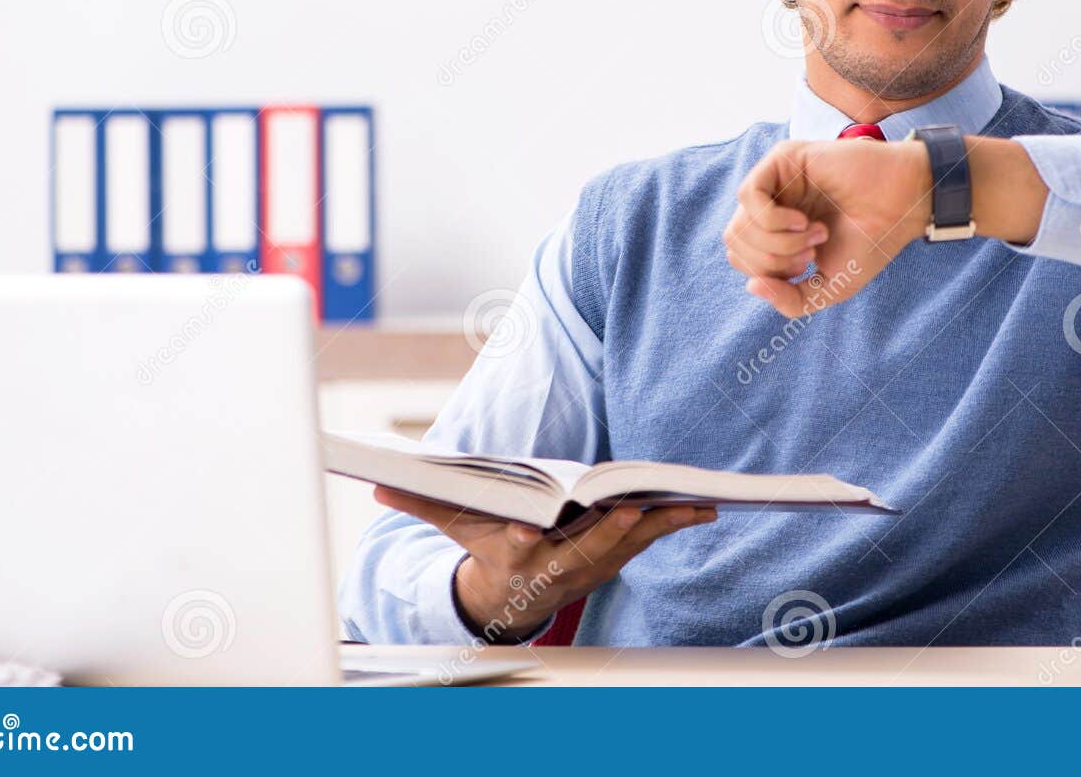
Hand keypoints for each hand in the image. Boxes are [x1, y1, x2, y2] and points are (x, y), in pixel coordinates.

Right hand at [374, 487, 716, 641]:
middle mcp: (557, 565)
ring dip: (654, 526)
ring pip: (625, 546)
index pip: (521, 549)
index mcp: (516, 555)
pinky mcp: (614, 556)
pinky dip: (675, 523)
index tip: (532, 530)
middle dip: (608, 532)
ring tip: (684, 502)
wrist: (512, 598)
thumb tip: (375, 482)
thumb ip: (420, 501)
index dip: (526, 539)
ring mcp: (590, 565)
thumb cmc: (484, 547)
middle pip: (586, 550)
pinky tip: (705, 507)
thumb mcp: (452, 525)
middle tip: (628, 511)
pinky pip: (648, 540)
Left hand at [724, 137, 931, 316]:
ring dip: (778, 242)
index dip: (770, 272)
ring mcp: (775, 180)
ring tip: (816, 234)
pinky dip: (773, 221)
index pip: (742, 258)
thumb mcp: (829, 286)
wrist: (902, 205)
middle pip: (735, 243)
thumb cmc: (870, 241)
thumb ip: (791, 300)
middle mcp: (771, 204)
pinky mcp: (782, 158)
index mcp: (776, 231)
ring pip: (739, 223)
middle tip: (812, 251)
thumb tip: (751, 286)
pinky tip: (804, 221)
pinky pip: (749, 196)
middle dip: (772, 260)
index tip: (810, 263)